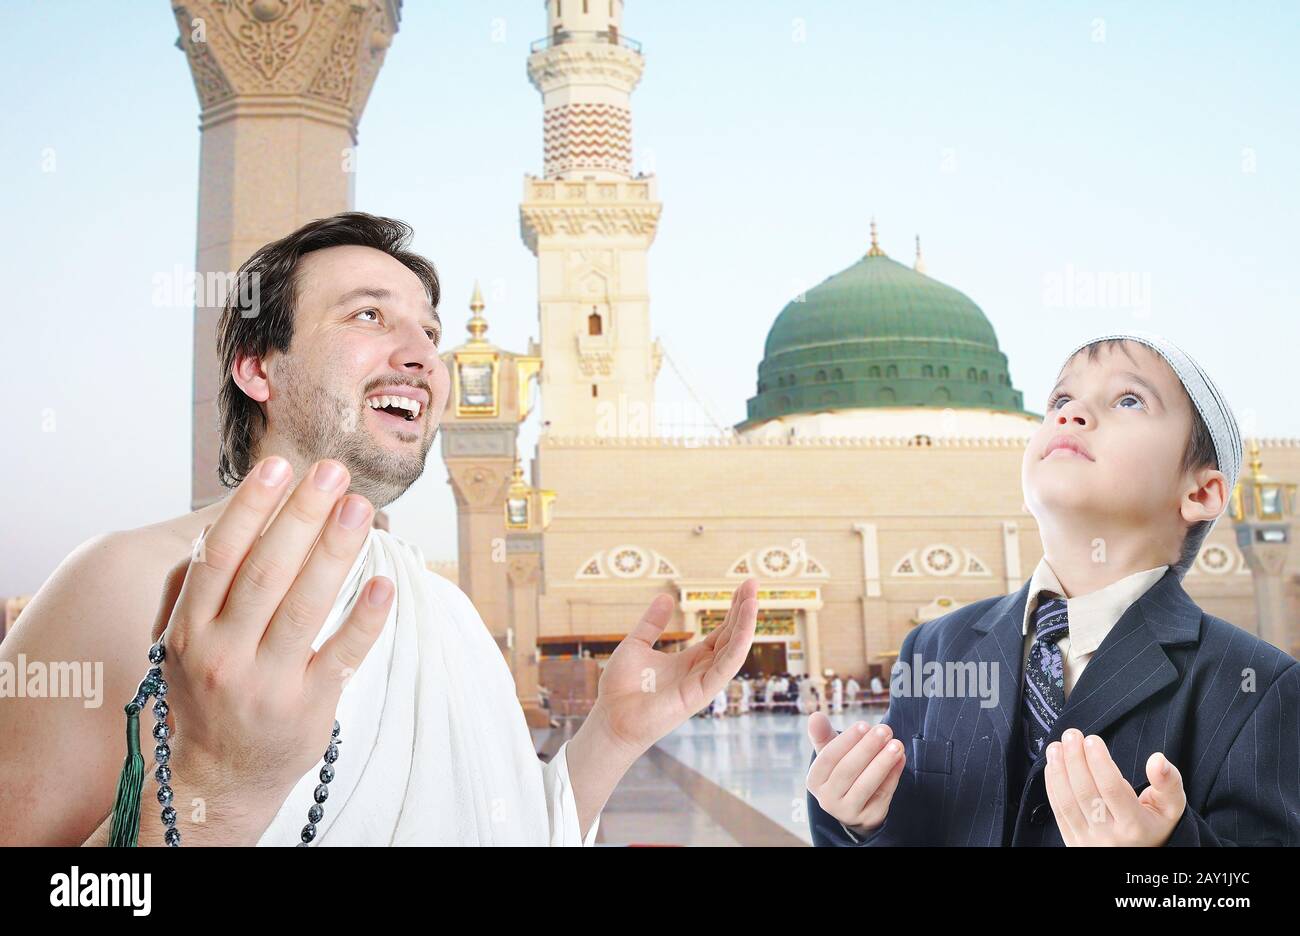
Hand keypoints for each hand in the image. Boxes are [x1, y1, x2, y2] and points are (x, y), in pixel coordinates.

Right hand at [148, 456, 392, 837]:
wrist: (216, 778)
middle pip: (266, 572)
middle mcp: (223, 654)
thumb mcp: (184, 639)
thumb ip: (199, 582)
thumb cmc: (208, 690)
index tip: (279, 465)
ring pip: (305, 606)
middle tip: (333, 472)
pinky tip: (384, 583)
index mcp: (191, 628)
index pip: (221, 556)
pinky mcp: (307, 707)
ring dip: (336, 552)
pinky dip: (363, 620)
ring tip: (361, 508)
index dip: (250, 507)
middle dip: (301, 516)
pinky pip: (341, 656)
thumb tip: (235, 515)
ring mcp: (266, 683)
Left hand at [584, 578, 757, 760]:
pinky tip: (745, 627)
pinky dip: (738, 647)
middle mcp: (703, 670)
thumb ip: (652, 623)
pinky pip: (725, 667)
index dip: (733, 610)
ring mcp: (704, 682)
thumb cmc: (620, 688)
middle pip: (731, 636)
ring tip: (753, 599)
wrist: (610, 718)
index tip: (743, 587)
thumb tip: (666, 597)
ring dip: (746, 625)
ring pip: (734, 650)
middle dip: (744, 610)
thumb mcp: (636, 644)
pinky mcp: (701, 693)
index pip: (721, 631)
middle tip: (753, 582)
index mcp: (691, 660)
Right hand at [806, 712, 905, 834]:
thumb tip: (815, 716)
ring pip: (866, 785)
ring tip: (897, 744)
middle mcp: (827, 799)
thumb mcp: (831, 753)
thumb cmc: (842, 770)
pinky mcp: (869, 819)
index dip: (847, 740)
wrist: (855, 805)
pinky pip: (883, 794)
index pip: (828, 757)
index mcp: (814, 780)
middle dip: (868, 748)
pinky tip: (900, 758)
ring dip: (883, 763)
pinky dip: (893, 775)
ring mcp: (848, 812)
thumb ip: (823, 734)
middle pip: (848, 771)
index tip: (864, 724)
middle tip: (885, 729)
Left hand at [1044, 728, 1185, 845]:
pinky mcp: (1072, 841)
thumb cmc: (1154, 826)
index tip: (1092, 739)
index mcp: (1135, 826)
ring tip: (1056, 747)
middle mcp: (1110, 836)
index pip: (1112, 789)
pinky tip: (1052, 766)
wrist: (1139, 856)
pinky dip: (1052, 786)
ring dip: (1058, 771)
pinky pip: (1058, 812)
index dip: (1100, 762)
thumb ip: (1168, 782)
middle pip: (1086, 793)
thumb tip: (1157, 759)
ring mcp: (1088, 841)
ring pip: (1068, 802)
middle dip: (1075, 760)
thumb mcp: (1171, 807)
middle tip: (1072, 735)